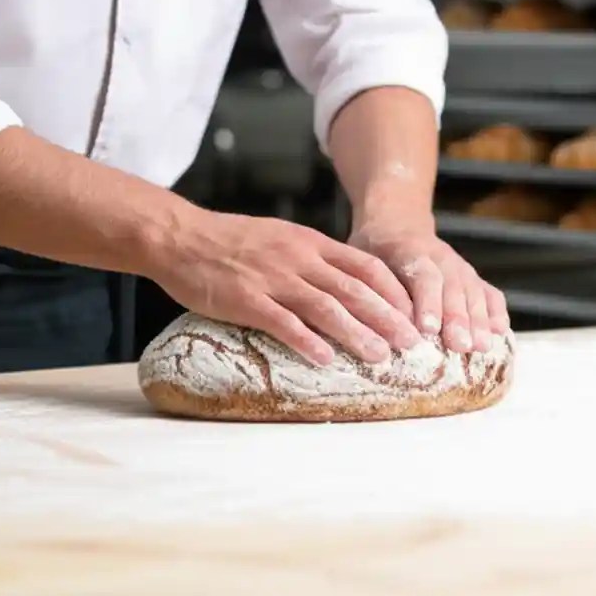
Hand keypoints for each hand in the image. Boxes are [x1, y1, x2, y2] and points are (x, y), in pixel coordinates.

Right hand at [148, 209, 420, 365]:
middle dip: (388, 318)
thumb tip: (347, 282)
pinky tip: (325, 359)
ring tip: (381, 357)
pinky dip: (306, 341)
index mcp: (310, 243)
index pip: (366, 266)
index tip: (415, 314)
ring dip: (357, 333)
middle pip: (354, 289)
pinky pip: (282, 322)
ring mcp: (273, 279)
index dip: (394, 292)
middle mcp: (299, 258)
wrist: (180, 236)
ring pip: (325, 307)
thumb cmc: (231, 241)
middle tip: (412, 344)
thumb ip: (314, 258)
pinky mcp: (246, 299)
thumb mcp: (282, 237)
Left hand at [349, 217, 508, 352]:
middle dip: (458, 319)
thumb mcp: (363, 262)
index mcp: (409, 252)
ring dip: (479, 320)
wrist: (397, 224)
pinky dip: (496, 311)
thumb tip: (382, 329)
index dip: (427, 302)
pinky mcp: (472, 277)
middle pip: (453, 288)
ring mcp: (460, 267)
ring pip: (474, 292)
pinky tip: (501, 332)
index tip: (428, 329)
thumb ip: (373, 289)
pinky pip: (489, 293)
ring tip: (481, 347)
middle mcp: (440, 258)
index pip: (423, 276)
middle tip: (461, 347)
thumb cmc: (374, 252)